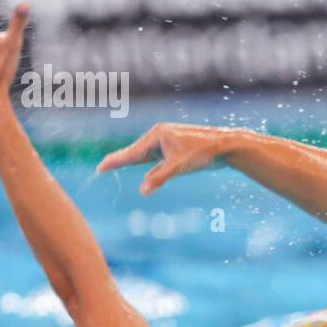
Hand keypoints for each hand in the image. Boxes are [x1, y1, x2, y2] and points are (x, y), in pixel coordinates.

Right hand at [96, 122, 232, 194]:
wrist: (226, 145)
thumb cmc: (203, 153)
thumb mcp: (179, 167)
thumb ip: (159, 178)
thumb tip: (143, 191)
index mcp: (157, 135)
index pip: (132, 151)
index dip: (116, 160)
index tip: (101, 167)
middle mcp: (161, 135)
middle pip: (137, 152)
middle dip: (121, 159)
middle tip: (102, 167)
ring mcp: (169, 141)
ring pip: (148, 155)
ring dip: (135, 162)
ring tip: (116, 165)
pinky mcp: (177, 148)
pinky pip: (158, 158)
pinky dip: (151, 166)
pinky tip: (146, 173)